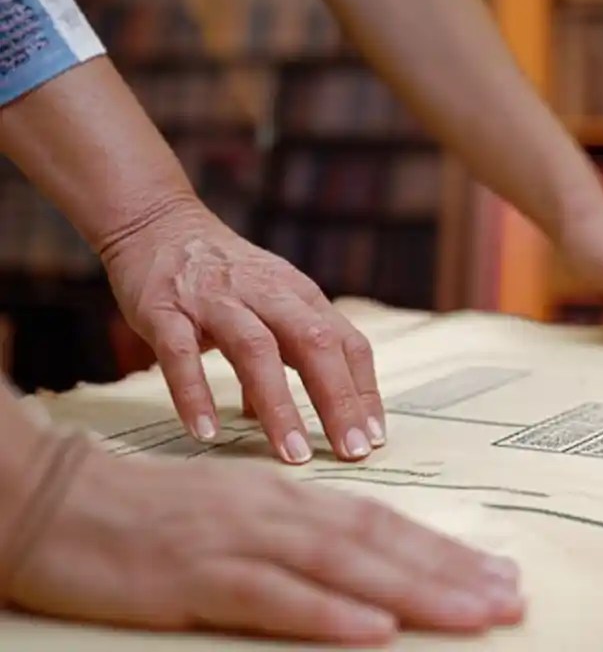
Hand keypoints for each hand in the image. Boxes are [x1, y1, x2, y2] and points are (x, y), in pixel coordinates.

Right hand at [6, 443, 523, 643]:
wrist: (56, 500)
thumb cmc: (150, 515)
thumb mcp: (235, 516)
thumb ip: (296, 538)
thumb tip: (361, 572)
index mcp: (288, 496)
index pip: (384, 523)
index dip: (446, 549)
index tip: (499, 574)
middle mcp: (276, 510)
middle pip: (380, 543)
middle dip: (453, 573)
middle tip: (512, 599)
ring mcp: (237, 540)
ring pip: (343, 566)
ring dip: (415, 592)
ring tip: (473, 613)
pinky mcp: (195, 576)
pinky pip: (271, 598)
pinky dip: (327, 615)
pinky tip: (373, 632)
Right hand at [101, 204, 381, 463]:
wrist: (156, 220)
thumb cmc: (223, 275)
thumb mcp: (268, 305)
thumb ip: (286, 356)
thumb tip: (284, 419)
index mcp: (301, 296)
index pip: (348, 343)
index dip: (365, 390)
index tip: (373, 438)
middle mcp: (266, 294)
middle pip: (316, 344)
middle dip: (338, 400)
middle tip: (351, 452)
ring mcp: (216, 300)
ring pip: (257, 350)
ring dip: (279, 405)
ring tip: (293, 454)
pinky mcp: (165, 309)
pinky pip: (181, 353)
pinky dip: (195, 392)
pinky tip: (206, 432)